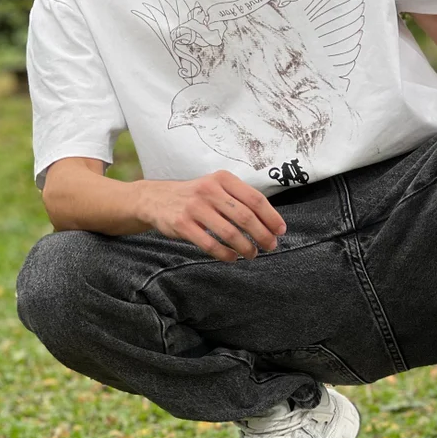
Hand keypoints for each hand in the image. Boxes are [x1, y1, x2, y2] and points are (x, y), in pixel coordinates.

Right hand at [136, 171, 286, 261]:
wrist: (156, 198)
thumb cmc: (195, 195)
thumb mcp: (216, 186)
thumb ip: (239, 198)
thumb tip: (269, 221)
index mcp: (222, 178)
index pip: (255, 199)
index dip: (271, 217)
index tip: (280, 230)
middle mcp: (209, 190)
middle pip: (245, 216)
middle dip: (263, 235)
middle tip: (271, 246)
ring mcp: (195, 207)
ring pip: (230, 233)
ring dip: (246, 247)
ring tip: (253, 254)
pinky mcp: (182, 225)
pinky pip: (210, 244)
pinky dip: (225, 254)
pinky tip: (232, 258)